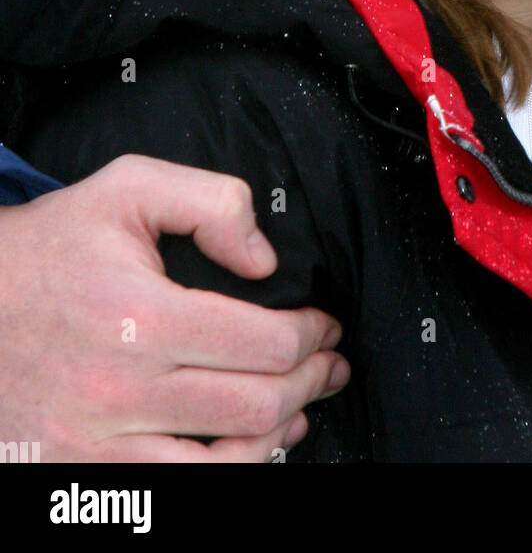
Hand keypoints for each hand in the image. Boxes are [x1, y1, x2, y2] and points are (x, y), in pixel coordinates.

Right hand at [0, 153, 349, 460]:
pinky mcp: (80, 475)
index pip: (266, 344)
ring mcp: (99, 445)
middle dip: (311, 381)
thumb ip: (211, 203)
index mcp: (142, 316)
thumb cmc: (52, 245)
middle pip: (258, 406)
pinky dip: (228, 473)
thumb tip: (264, 259)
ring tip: (301, 407)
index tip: (322, 324)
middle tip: (328, 362)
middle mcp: (122, 389)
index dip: (312, 334)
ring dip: (280, 434)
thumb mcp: (129, 188)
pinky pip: (177, 494)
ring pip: (227, 464)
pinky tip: (248, 447)